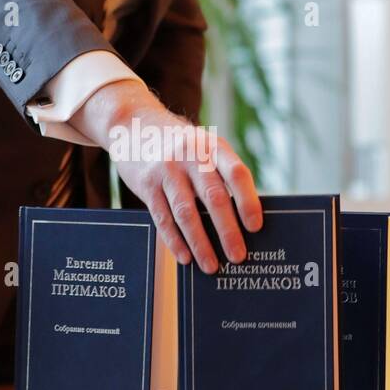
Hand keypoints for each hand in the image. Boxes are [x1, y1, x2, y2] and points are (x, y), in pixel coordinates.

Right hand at [69, 79, 262, 272]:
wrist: (134, 124)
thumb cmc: (181, 146)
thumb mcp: (205, 148)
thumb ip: (222, 175)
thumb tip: (243, 222)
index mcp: (213, 147)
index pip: (237, 174)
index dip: (248, 201)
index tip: (256, 227)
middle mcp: (191, 155)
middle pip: (214, 197)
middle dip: (227, 231)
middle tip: (238, 257)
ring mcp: (167, 169)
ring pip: (186, 212)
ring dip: (200, 243)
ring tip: (211, 265)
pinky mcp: (146, 183)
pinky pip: (162, 217)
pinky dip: (175, 240)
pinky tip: (185, 257)